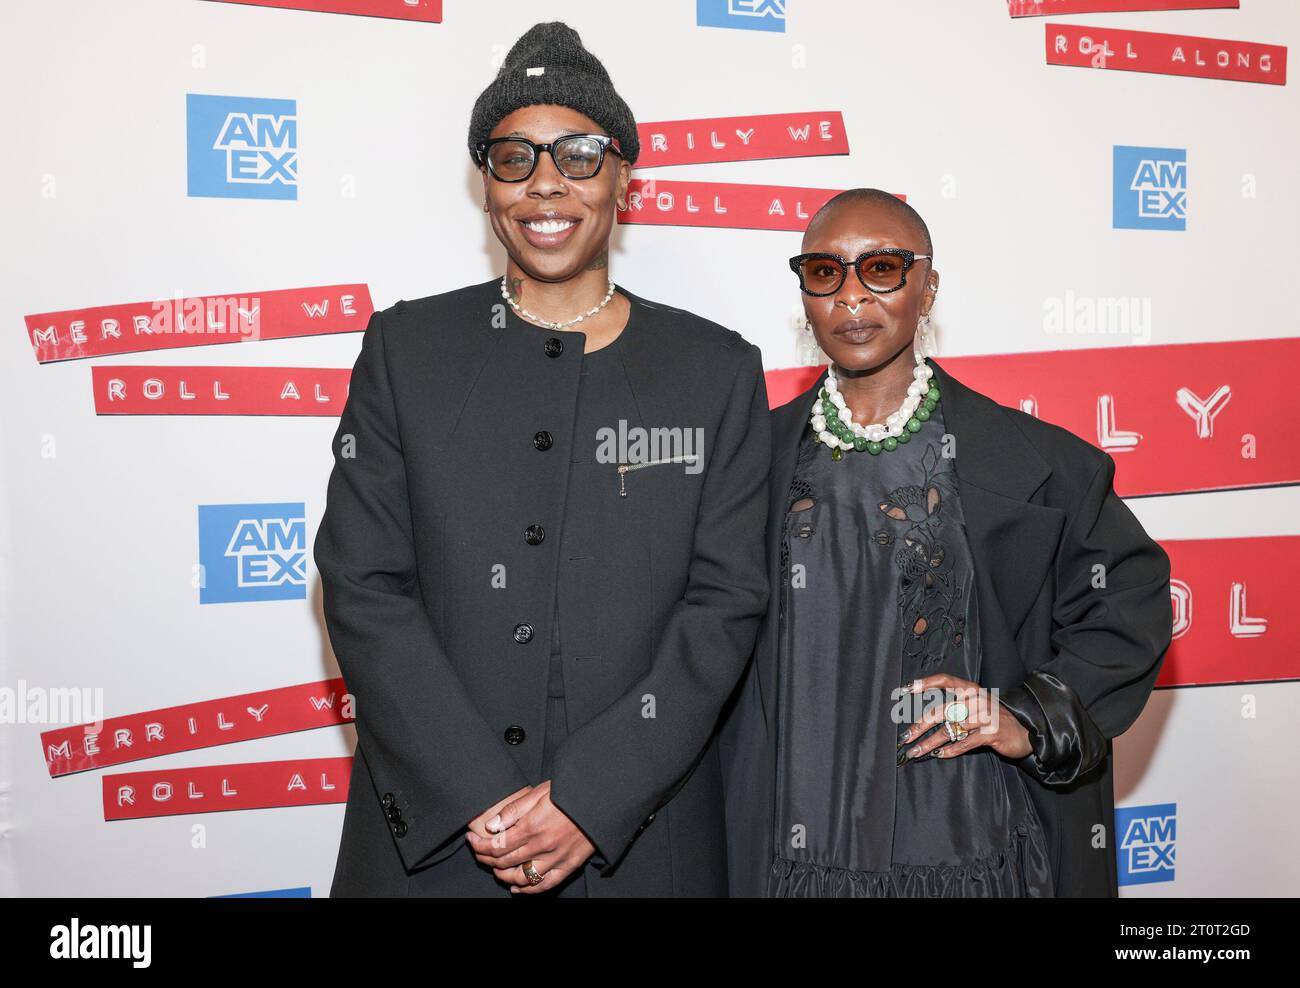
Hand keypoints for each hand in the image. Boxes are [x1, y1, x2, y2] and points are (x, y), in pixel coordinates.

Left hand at [464, 780, 595, 893]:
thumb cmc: (570, 792)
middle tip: (479, 853)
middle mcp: (541, 847)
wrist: (600, 799)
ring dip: (503, 876)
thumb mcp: (539, 792)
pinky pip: (544, 884)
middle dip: (486, 859)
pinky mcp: (569, 865)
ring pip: (521, 877)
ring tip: (495, 869)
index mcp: (531, 827)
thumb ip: (514, 810)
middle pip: (504, 862)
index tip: (471, 840)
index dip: (479, 845)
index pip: (496, 845)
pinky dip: (528, 890)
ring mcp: (555, 859)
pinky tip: (517, 888)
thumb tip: (492, 826)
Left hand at [898, 673, 1032, 762]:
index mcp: (971, 689)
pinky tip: (940, 755)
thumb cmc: (995, 718)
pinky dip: (951, 750)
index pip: (946, 680)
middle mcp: (976, 700)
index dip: (926, 683)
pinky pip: (965, 742)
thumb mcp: (977, 706)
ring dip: (930, 742)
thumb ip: (956, 707)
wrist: (1028, 730)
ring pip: (951, 729)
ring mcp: (985, 716)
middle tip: (906, 737)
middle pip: (942, 710)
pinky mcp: (992, 733)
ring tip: (917, 752)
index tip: (907, 688)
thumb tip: (925, 719)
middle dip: (920, 725)